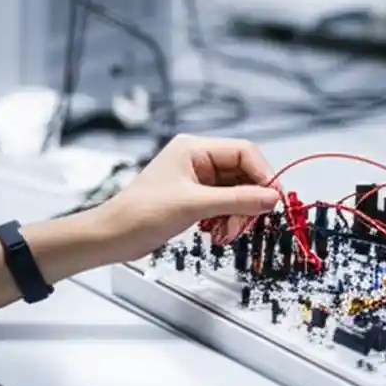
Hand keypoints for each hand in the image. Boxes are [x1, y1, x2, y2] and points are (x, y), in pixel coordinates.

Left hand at [84, 135, 279, 262]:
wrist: (113, 236)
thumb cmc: (140, 214)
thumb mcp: (194, 205)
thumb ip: (237, 200)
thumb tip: (271, 198)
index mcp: (194, 148)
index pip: (244, 151)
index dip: (263, 174)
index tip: (272, 199)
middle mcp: (198, 160)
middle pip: (243, 174)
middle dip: (249, 201)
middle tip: (249, 223)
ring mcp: (197, 180)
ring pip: (236, 193)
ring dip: (238, 215)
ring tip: (228, 233)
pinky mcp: (195, 199)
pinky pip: (225, 205)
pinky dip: (228, 221)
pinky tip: (219, 234)